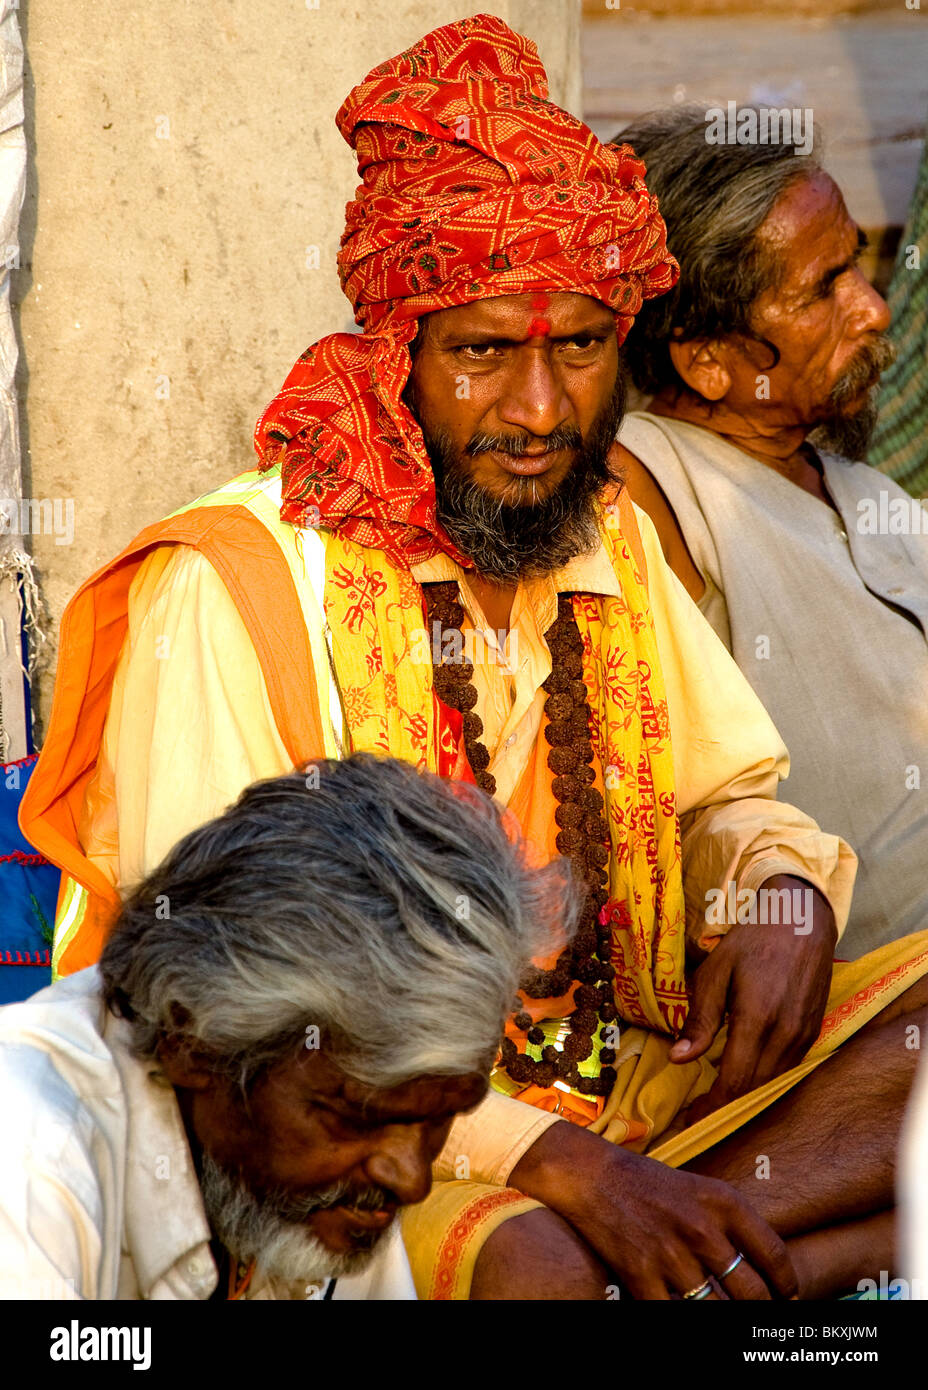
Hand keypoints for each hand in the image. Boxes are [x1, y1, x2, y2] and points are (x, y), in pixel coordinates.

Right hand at [508, 1121, 796, 1299]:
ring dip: (719, 1315)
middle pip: (751, 1292)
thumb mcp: (700, 1189)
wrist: (592, 1174)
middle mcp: (702, 1229)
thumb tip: (759, 1268)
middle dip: (759, 1310)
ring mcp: (671, 1254)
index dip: (786, 1286)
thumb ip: (731, 1224)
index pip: (774, 1255)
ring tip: (719, 1310)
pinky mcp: (640, 1274)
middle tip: (757, 1315)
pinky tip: (681, 1308)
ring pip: (715, 1310)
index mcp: (724, 1202)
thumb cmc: (648, 1183)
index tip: (787, 1298)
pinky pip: (671, 1314)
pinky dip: (678, 1315)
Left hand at [671, 876, 836, 1117]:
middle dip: (724, 1104)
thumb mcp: (715, 973)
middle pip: (753, 1087)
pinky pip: (787, 1066)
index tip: (691, 1118)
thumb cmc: (751, 941)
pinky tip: (744, 1070)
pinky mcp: (814, 1030)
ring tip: (716, 1095)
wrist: (801, 919)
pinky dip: (763, 1074)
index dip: (711, 1106)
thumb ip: (700, 1020)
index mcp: (757, 1019)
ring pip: (771, 1079)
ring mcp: (804, 1034)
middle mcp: (786, 1033)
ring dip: (744, 1091)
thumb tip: (678, 1059)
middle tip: (697, 1111)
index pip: (734, 1081)